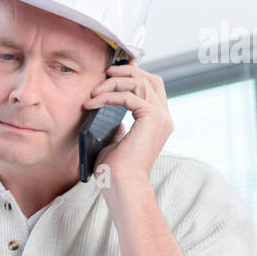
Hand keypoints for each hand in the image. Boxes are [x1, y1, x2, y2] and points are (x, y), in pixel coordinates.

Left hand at [82, 61, 172, 189]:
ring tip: (93, 92)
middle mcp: (164, 118)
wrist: (121, 185)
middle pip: (151, 80)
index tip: (115, 70)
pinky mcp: (152, 119)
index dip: (136, 74)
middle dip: (127, 73)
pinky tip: (92, 103)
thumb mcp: (115, 142)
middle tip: (105, 73)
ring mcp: (161, 117)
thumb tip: (112, 119)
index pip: (152, 87)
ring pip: (139, 84)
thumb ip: (118, 128)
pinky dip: (108, 97)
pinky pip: (128, 96)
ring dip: (113, 84)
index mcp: (158, 122)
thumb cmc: (115, 171)